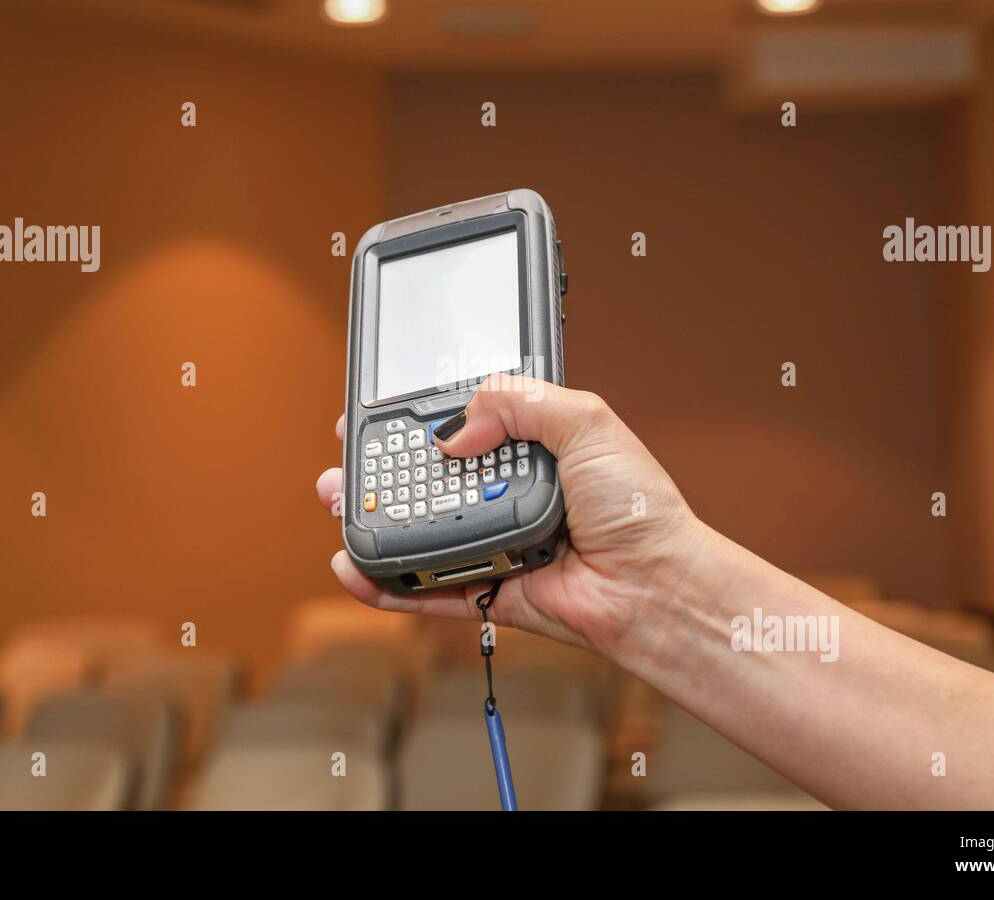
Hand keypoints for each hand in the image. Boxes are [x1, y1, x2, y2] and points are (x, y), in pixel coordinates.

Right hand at [314, 373, 707, 656]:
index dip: (415, 422)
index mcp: (529, 448)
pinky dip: (386, 583)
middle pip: (427, 480)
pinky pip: (427, 589)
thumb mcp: (587, 422)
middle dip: (378, 471)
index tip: (376, 414)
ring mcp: (493, 543)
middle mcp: (506, 494)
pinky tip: (354, 567)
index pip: (459, 428)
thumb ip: (518, 402)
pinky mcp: (487, 591)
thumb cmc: (638, 506)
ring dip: (371, 519)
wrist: (655, 583)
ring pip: (417, 531)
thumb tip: (453, 432)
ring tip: (338, 503)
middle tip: (345, 463)